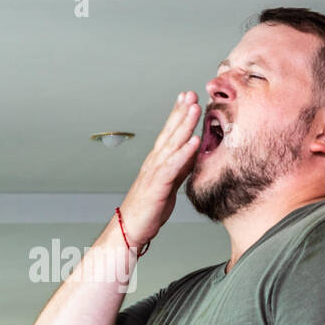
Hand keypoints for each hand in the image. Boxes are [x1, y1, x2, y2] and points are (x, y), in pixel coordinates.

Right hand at [116, 92, 201, 250]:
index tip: (187, 98)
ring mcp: (154, 172)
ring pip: (171, 144)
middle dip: (180, 112)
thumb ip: (180, 168)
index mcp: (157, 162)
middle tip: (191, 93)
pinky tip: (194, 141)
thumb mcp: (169, 185)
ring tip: (194, 108)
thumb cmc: (147, 210)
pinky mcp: (157, 185)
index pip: (168, 134)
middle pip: (169, 132)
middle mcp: (154, 163)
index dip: (177, 115)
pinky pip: (173, 166)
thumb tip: (193, 155)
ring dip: (183, 125)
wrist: (129, 230)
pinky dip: (184, 153)